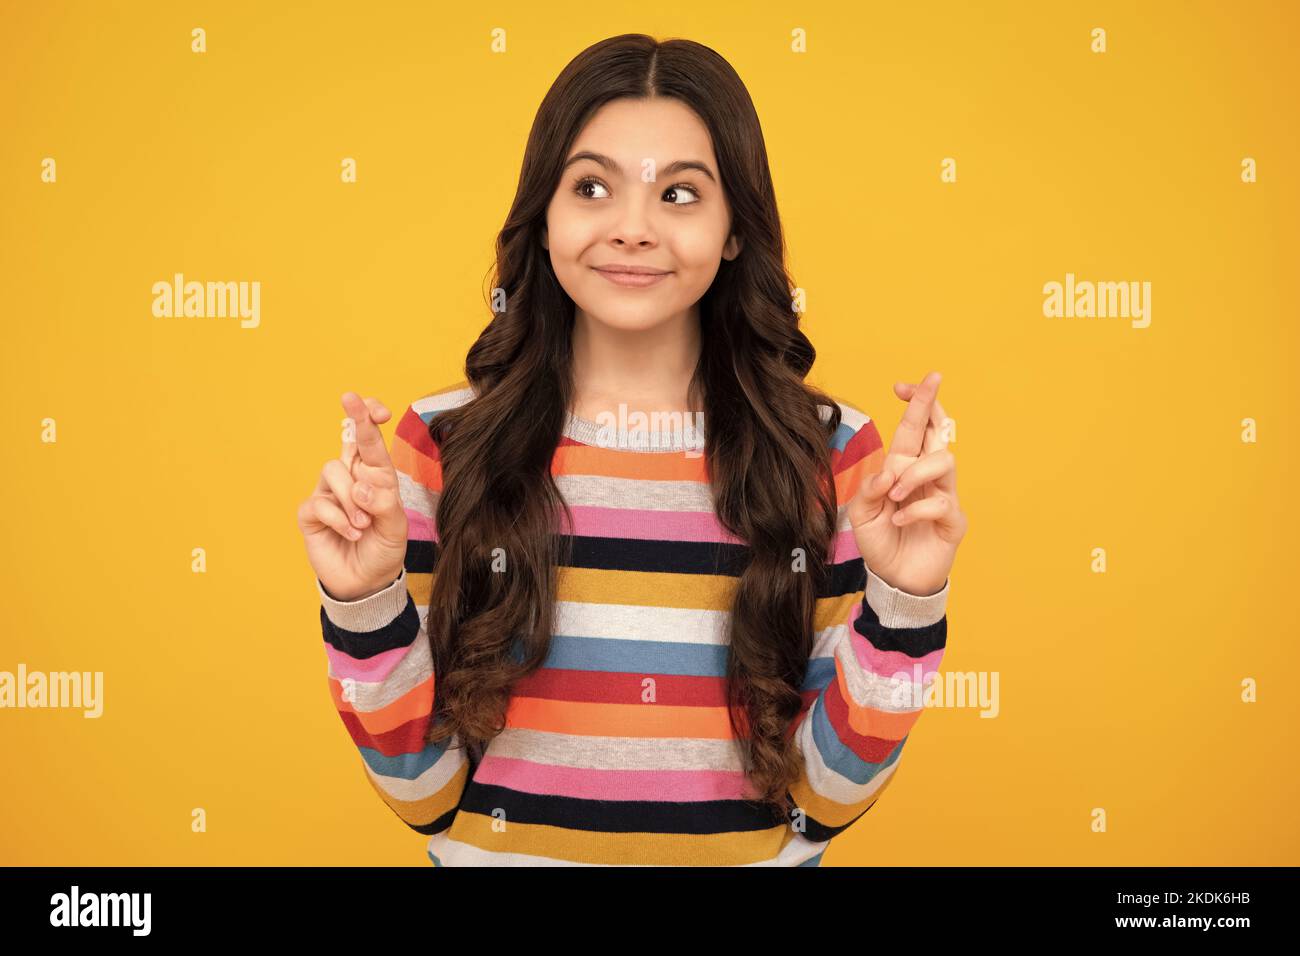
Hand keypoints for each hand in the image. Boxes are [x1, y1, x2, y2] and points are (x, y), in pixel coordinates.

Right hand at [296, 392, 408, 601]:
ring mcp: (329, 493)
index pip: (372, 442)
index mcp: (377, 477)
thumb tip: (360, 487)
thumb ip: (385, 505)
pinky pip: (320, 503)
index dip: (370, 419)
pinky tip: (352, 532)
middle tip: (351, 399)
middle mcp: (352, 478)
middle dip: (354, 418)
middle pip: (348, 440)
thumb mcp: (396, 529)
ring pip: (333, 470)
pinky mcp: (311, 513)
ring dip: (352, 498)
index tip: (376, 408)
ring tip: (364, 524)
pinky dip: (339, 519)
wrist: (366, 582)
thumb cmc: (384, 550)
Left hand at [845, 371, 966, 595]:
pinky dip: (916, 509)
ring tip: (894, 495)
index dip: (913, 404)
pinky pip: (943, 502)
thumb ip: (867, 490)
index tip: (901, 385)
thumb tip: (886, 473)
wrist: (894, 579)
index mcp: (902, 468)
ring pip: (944, 461)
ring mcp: (943, 496)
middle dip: (933, 405)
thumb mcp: (860, 515)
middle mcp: (925, 477)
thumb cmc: (880, 542)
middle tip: (929, 385)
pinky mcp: (953, 521)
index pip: (912, 429)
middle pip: (939, 432)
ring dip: (916, 473)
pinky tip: (899, 521)